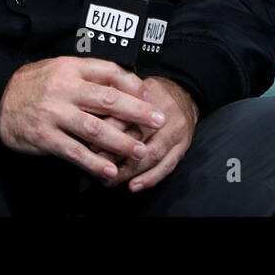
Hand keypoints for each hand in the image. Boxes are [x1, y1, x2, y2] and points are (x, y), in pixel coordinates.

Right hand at [0, 57, 167, 180]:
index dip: (133, 84)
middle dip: (137, 112)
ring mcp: (54, 113)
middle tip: (159, 121)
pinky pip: (74, 151)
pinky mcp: (44, 136)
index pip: (109, 72)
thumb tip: (125, 81)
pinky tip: (109, 170)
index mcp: (71, 68)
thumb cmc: (35, 84)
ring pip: (94, 128)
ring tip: (140, 152)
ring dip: (121, 142)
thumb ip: (88, 74)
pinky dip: (93, 162)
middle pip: (108, 99)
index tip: (150, 96)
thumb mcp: (60, 68)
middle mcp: (65, 88)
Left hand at [100, 75, 198, 191]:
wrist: (185, 95)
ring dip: (130, 171)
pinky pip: (167, 166)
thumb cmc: (150, 94)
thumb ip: (115, 97)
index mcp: (150, 95)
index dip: (107, 131)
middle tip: (97, 167)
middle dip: (115, 155)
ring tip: (110, 181)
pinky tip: (133, 186)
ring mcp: (177, 131)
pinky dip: (150, 179)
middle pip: (140, 136)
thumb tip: (90, 118)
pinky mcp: (183, 146)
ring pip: (153, 155)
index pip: (127, 114)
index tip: (89, 145)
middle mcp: (165, 112)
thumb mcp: (133, 87)